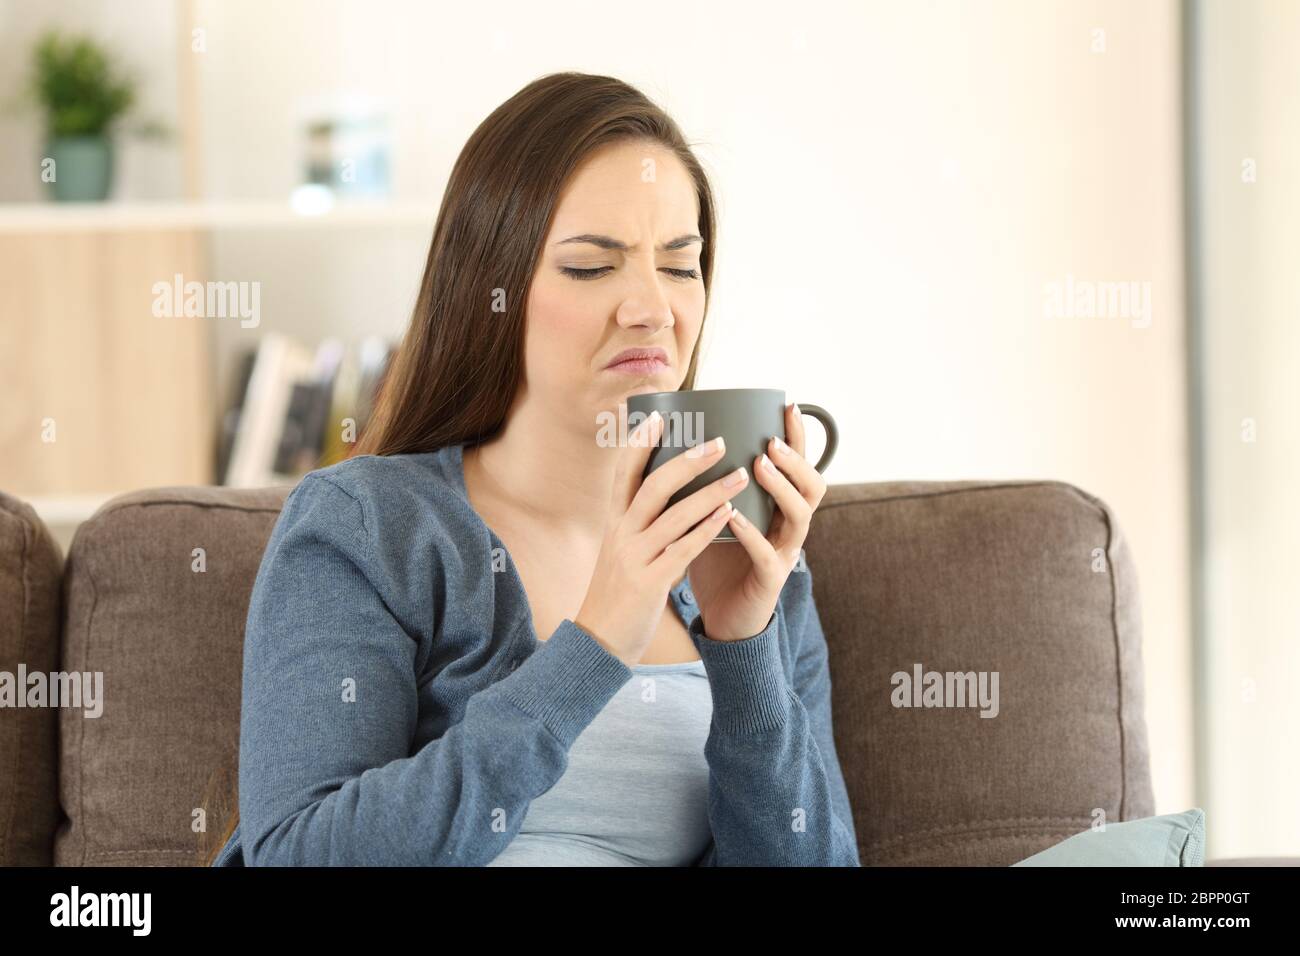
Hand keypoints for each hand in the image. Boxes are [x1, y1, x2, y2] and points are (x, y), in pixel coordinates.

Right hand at [574, 403, 748, 666]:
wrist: (599, 641)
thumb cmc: (617, 592)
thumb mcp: (620, 549)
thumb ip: (638, 521)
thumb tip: (663, 491)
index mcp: (613, 522)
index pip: (623, 472)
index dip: (639, 442)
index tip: (660, 414)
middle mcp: (620, 534)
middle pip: (651, 486)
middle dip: (687, 461)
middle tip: (719, 441)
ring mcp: (634, 558)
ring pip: (673, 515)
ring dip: (709, 492)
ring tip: (739, 474)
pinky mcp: (650, 583)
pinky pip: (682, 550)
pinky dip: (706, 529)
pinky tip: (729, 515)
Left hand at [686, 403, 826, 641]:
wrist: (722, 618)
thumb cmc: (716, 561)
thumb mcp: (713, 514)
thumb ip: (708, 484)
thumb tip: (680, 440)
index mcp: (777, 508)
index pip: (797, 465)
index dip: (798, 437)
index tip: (788, 406)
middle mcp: (788, 527)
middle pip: (813, 486)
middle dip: (796, 460)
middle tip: (771, 441)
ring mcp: (783, 553)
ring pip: (800, 515)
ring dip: (781, 488)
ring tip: (759, 466)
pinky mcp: (769, 580)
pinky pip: (766, 554)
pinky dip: (751, 533)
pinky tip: (733, 517)